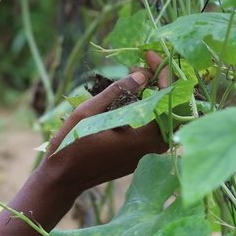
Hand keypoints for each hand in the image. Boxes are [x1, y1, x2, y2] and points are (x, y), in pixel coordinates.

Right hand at [38, 51, 173, 197]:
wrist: (63, 180)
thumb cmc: (71, 145)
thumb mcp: (89, 112)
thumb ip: (118, 92)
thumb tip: (142, 75)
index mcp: (142, 138)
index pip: (167, 99)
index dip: (162, 72)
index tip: (148, 55)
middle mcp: (150, 149)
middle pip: (172, 109)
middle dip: (162, 83)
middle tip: (142, 66)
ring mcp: (145, 155)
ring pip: (165, 121)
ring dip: (156, 97)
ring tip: (136, 79)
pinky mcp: (138, 158)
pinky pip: (155, 131)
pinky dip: (150, 111)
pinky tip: (133, 99)